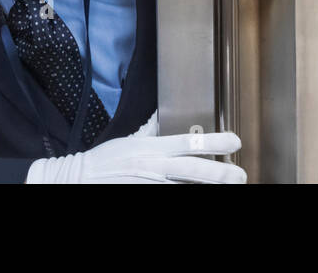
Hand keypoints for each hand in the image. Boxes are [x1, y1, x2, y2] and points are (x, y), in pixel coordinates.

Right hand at [26, 130, 245, 183]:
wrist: (77, 179)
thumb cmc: (103, 161)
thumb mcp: (130, 140)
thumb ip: (150, 132)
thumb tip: (161, 119)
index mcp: (152, 148)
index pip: (190, 142)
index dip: (215, 142)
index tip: (235, 141)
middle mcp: (154, 167)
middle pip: (194, 170)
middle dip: (220, 173)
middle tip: (240, 174)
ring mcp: (149, 185)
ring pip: (185, 188)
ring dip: (207, 187)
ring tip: (229, 187)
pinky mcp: (144, 196)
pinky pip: (169, 198)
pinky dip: (185, 195)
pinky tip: (198, 195)